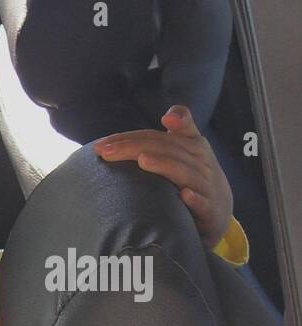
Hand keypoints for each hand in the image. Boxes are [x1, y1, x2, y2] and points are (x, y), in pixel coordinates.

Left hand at [93, 105, 232, 247]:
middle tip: (104, 151)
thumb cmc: (195, 178)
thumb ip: (178, 131)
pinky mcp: (211, 210)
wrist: (219, 211)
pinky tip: (184, 195)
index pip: (158, 138)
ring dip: (164, 165)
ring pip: (185, 172)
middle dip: (134, 148)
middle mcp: (201, 162)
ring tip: (142, 160)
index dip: (133, 137)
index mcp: (192, 146)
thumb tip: (169, 114)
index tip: (106, 142)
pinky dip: (195, 199)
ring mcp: (206, 186)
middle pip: (166, 150)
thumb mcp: (189, 152)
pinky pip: (204, 204)